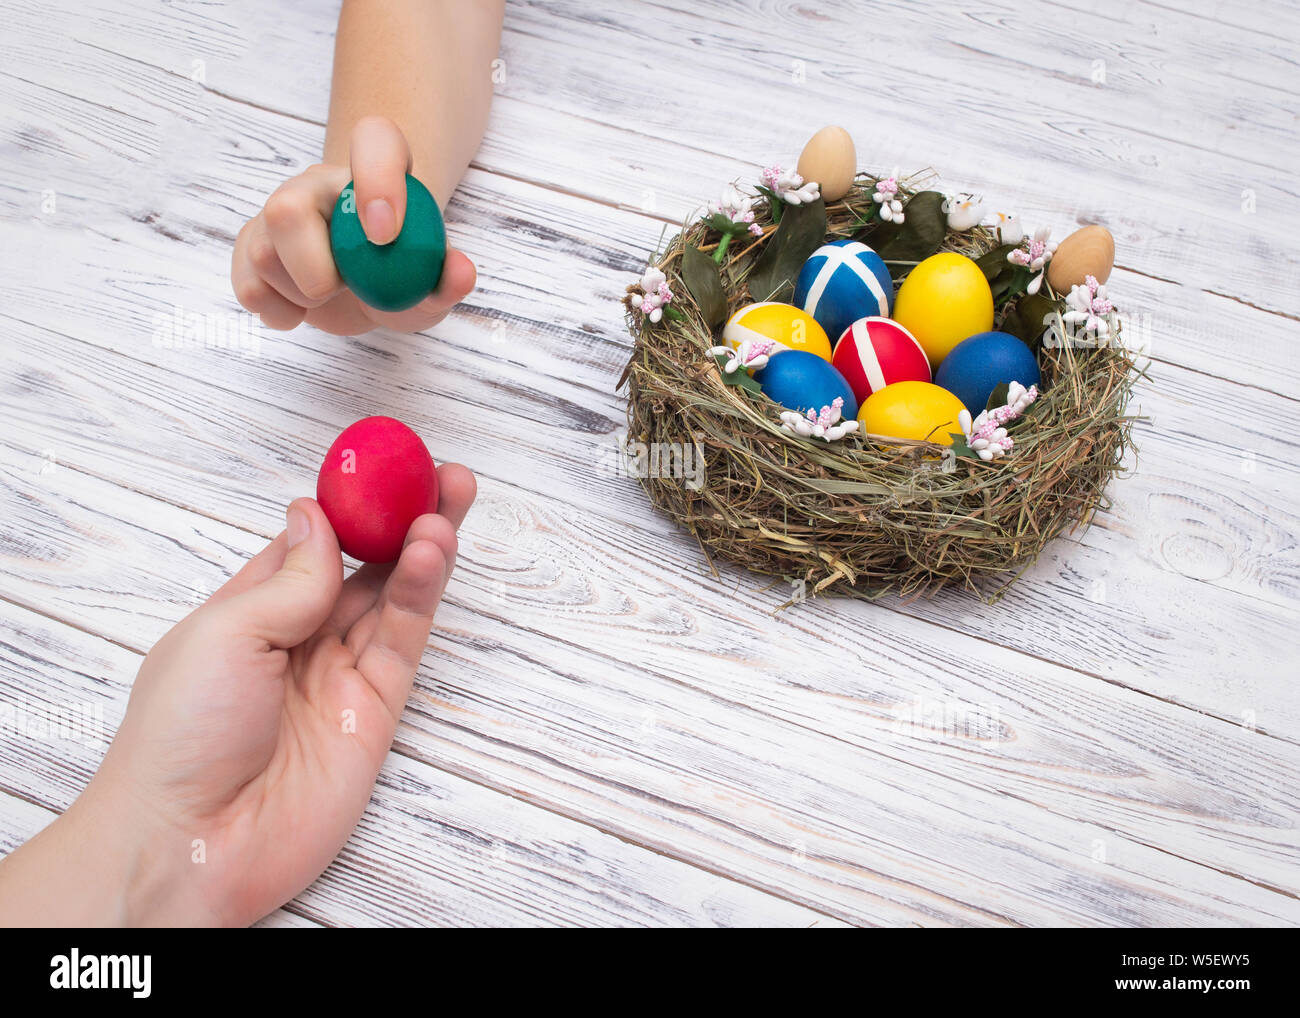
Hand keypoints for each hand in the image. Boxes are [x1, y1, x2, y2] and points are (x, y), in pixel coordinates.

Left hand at [0, 465, 475, 925]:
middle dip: (402, 517)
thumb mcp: (225, 631)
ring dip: (422, 547)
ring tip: (448, 502)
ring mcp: (341, 674)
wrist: (192, 841)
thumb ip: (289, 577)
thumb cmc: (178, 736)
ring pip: (393, 596)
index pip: (310, 542)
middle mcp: (300, 637)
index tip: (381, 464)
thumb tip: (315, 516)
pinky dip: (421, 593)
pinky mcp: (376, 711)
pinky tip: (431, 552)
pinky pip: (405, 640)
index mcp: (250, 609)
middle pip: (365, 564)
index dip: (348, 503)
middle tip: (440, 474)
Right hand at [231, 116, 475, 334]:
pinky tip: (302, 310)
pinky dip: (278, 312)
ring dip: (302, 295)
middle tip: (348, 286)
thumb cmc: (403, 270)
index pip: (375, 140)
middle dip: (318, 268)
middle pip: (287, 208)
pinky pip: (248, 287)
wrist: (371, 285)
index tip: (386, 236)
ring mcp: (277, 213)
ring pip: (263, 254)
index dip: (377, 182)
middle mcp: (316, 184)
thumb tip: (461, 272)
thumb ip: (449, 275)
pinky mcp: (253, 248)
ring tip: (330, 295)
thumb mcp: (433, 278)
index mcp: (371, 172)